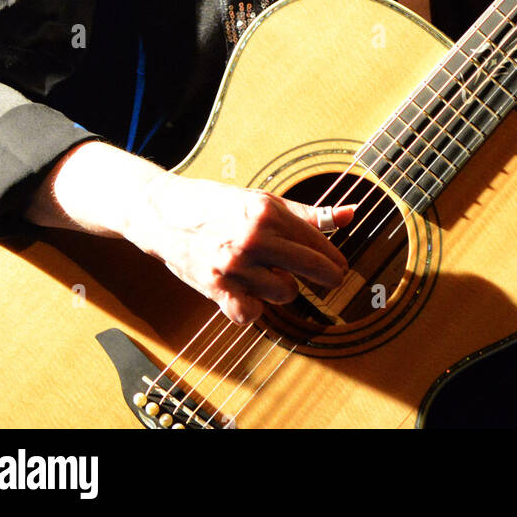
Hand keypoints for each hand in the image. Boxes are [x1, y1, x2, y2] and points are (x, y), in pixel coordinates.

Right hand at [128, 173, 354, 324]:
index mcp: (269, 213)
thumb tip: (351, 214)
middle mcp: (254, 239)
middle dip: (326, 279)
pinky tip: (249, 292)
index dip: (335, 260)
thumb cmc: (219, 205)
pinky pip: (251, 314)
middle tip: (329, 280)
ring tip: (270, 274)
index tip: (338, 266)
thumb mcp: (265, 201)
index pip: (321, 245)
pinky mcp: (216, 288)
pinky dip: (253, 307)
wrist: (165, 214)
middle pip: (312, 271)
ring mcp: (234, 266)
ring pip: (285, 294)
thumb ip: (309, 214)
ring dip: (282, 288)